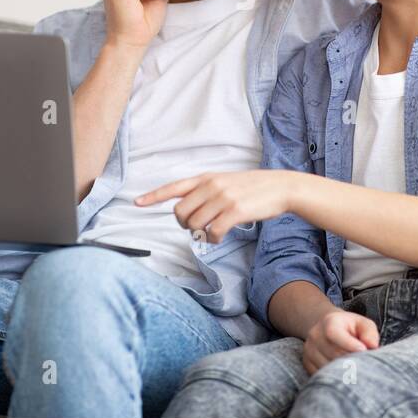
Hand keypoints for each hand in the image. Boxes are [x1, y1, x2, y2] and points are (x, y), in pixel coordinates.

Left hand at [134, 169, 298, 243]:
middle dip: (184, 224)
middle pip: (180, 212)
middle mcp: (211, 186)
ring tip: (212, 231)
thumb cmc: (251, 187)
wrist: (280, 187)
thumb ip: (205, 191)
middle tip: (198, 227)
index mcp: (206, 178)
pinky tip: (220, 237)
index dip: (153, 196)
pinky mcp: (235, 211)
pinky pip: (213, 232)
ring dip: (200, 233)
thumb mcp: (225, 181)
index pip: (174, 187)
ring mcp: (223, 198)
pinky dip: (213, 240)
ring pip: (195, 224)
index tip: (136, 203)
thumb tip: (186, 210)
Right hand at [303, 310, 378, 374]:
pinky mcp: (307, 363)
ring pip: (327, 367)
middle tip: (363, 363)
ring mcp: (309, 350)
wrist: (329, 330)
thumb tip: (373, 346)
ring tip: (354, 367)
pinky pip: (322, 375)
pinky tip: (343, 372)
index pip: (333, 333)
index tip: (363, 351)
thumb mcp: (363, 324)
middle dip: (351, 360)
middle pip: (333, 354)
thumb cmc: (351, 329)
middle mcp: (315, 335)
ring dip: (344, 371)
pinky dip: (334, 377)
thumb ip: (370, 333)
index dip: (349, 344)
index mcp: (329, 322)